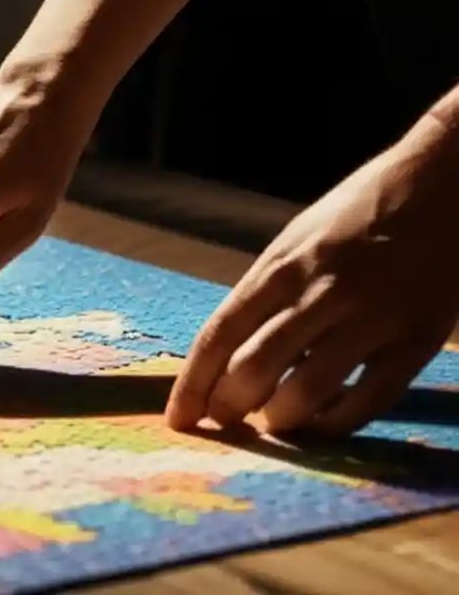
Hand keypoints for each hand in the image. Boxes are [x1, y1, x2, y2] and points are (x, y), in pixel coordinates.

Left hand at [167, 118, 458, 436]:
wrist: (444, 183)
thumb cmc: (360, 212)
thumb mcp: (299, 240)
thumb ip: (270, 293)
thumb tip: (235, 355)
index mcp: (281, 264)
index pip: (220, 334)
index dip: (193, 383)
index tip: (178, 417)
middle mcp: (321, 291)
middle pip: (255, 367)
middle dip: (229, 407)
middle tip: (223, 426)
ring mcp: (371, 316)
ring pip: (308, 390)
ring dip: (280, 419)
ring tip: (271, 425)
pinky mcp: (417, 338)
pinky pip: (370, 398)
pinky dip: (338, 423)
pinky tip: (322, 427)